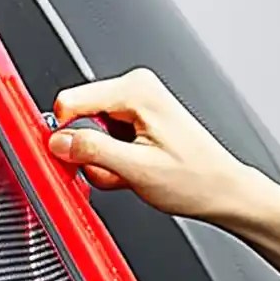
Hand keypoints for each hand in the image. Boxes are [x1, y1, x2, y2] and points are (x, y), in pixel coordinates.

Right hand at [47, 67, 279, 224]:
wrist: (220, 190)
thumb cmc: (195, 178)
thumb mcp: (137, 169)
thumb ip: (93, 151)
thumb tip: (59, 141)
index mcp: (137, 91)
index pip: (70, 101)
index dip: (65, 135)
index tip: (69, 158)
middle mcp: (135, 90)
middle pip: (79, 120)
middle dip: (90, 154)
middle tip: (116, 172)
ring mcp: (134, 105)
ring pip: (89, 135)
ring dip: (102, 162)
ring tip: (129, 173)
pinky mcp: (134, 121)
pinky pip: (103, 141)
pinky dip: (111, 162)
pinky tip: (132, 171)